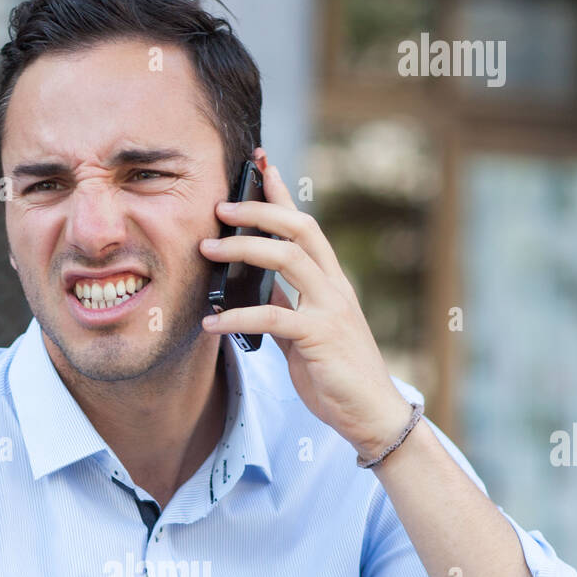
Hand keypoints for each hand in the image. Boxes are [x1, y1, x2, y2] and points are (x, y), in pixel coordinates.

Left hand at [200, 147, 412, 460]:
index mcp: (332, 282)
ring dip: (242, 251)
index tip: (259, 162)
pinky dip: (236, 317)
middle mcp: (335, 288)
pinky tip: (211, 324)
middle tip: (219, 208)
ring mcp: (331, 309)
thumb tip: (254, 291)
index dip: (282, 193)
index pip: (305, 226)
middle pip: (298, 230)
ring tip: (206, 251)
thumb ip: (286, 308)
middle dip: (258, 211)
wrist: (370, 414)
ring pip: (287, 260)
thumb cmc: (337, 376)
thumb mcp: (306, 335)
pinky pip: (273, 316)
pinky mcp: (320, 337)